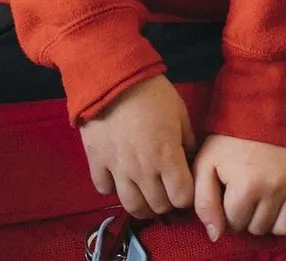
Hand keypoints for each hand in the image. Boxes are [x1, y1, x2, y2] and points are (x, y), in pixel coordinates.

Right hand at [78, 76, 194, 221]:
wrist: (113, 78)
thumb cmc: (152, 93)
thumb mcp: (180, 113)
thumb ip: (187, 141)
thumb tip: (189, 159)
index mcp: (167, 158)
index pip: (181, 198)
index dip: (186, 196)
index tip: (184, 186)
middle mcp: (143, 171)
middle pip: (158, 206)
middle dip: (167, 202)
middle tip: (166, 190)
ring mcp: (118, 169)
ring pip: (132, 206)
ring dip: (143, 205)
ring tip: (146, 194)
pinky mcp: (96, 162)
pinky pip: (104, 189)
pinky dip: (113, 188)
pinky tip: (119, 177)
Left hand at [193, 134, 285, 240]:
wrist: (262, 108)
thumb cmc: (230, 139)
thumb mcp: (206, 164)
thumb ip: (204, 203)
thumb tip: (216, 235)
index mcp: (246, 186)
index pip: (235, 224)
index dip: (228, 212)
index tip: (229, 194)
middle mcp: (275, 188)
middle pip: (260, 228)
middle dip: (249, 217)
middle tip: (247, 196)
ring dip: (274, 221)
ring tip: (266, 203)